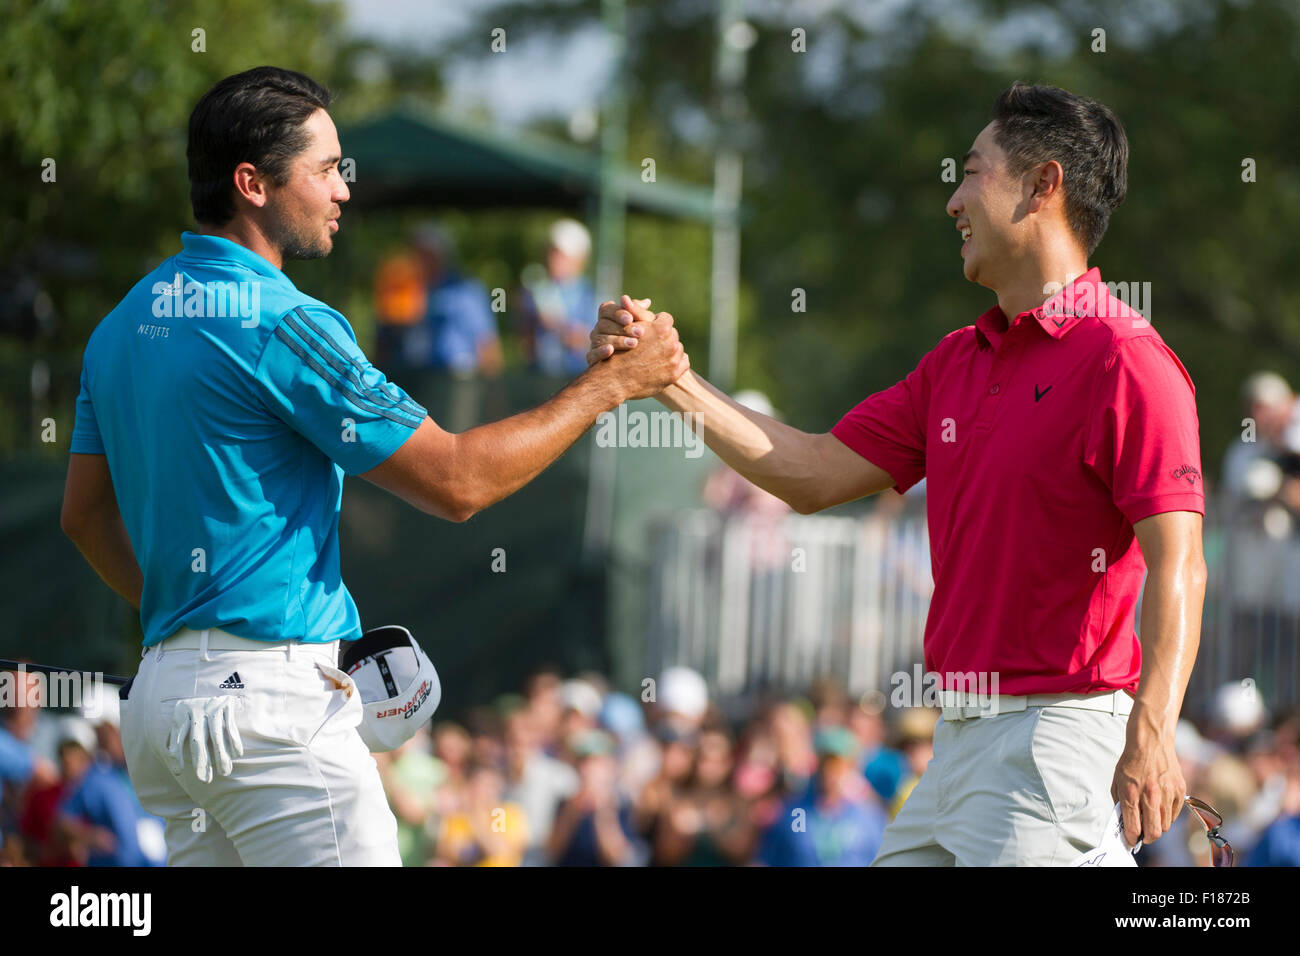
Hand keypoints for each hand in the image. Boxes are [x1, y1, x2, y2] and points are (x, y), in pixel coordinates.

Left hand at [165, 696, 244, 783]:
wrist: (211, 679)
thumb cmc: (194, 707)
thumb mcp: (181, 717)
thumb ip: (177, 736)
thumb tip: (175, 765)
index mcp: (181, 714)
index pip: (177, 739)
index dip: (177, 756)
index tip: (180, 772)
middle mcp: (196, 712)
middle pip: (197, 741)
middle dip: (201, 761)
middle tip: (204, 779)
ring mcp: (212, 708)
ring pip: (216, 736)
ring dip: (220, 755)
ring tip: (225, 772)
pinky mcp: (226, 706)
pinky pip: (230, 726)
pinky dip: (234, 740)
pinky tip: (237, 754)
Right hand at [587, 296, 650, 365]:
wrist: (639, 363)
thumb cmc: (644, 338)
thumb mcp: (645, 324)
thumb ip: (642, 314)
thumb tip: (646, 302)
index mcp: (608, 316)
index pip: (607, 310)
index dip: (617, 313)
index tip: (630, 319)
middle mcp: (599, 328)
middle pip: (603, 324)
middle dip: (622, 329)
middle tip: (640, 333)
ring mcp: (594, 343)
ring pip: (600, 339)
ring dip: (617, 340)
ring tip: (634, 344)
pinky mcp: (593, 359)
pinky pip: (592, 354)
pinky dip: (600, 351)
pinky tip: (610, 350)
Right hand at [595, 295, 688, 400]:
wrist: (614, 380)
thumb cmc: (618, 351)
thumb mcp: (625, 328)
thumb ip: (633, 312)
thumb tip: (633, 298)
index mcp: (661, 328)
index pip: (665, 319)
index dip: (656, 324)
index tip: (648, 330)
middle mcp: (671, 342)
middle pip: (672, 334)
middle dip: (663, 338)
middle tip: (651, 344)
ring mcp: (674, 359)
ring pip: (678, 348)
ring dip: (669, 350)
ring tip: (655, 355)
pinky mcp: (675, 373)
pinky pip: (684, 362)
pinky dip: (676, 362)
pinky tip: (663, 363)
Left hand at [1110, 713, 1184, 847]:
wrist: (1151, 742)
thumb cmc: (1131, 761)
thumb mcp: (1117, 780)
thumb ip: (1120, 802)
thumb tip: (1124, 821)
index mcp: (1131, 793)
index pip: (1133, 827)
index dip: (1131, 838)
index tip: (1131, 840)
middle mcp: (1150, 795)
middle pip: (1153, 832)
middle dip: (1147, 838)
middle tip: (1143, 835)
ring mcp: (1167, 793)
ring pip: (1165, 825)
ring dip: (1157, 826)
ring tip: (1151, 818)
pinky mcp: (1179, 790)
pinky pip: (1174, 814)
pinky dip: (1167, 815)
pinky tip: (1160, 807)